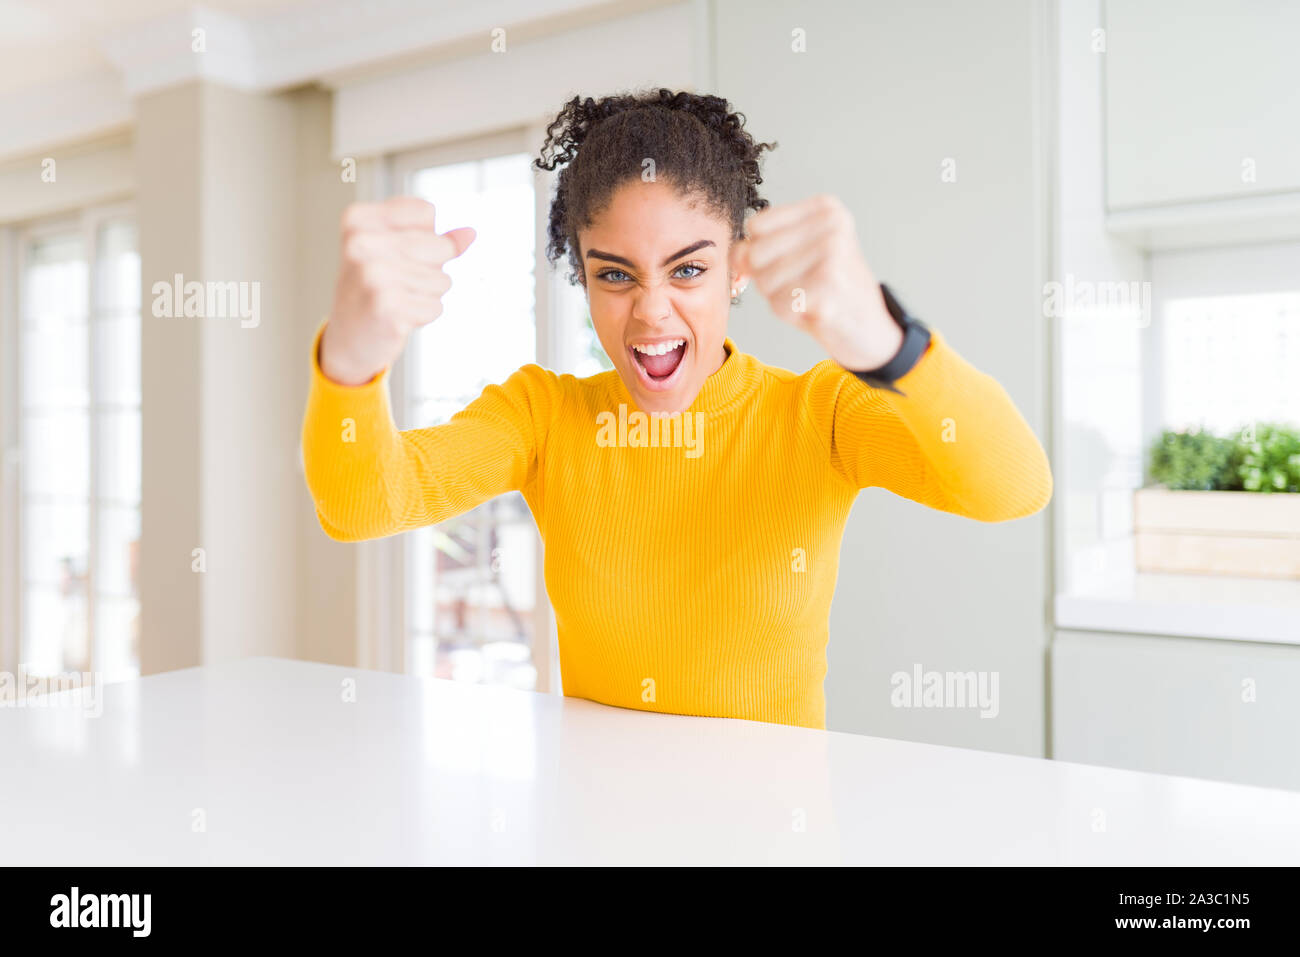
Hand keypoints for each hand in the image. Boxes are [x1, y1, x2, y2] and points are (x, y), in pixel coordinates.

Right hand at [319, 196, 476, 385]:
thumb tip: (470, 233)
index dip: (426, 236)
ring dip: (428, 295)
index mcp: (358, 219)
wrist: (347, 339)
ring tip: (398, 299)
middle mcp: (361, 243)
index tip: (400, 252)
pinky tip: (399, 317)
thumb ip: (434, 238)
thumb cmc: (371, 289)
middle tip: (399, 282)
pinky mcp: (386, 307)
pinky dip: (424, 315)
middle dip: (432, 269)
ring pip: (442, 280)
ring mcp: (372, 275)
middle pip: (440, 246)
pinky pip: (436, 306)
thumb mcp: (393, 251)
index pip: (426, 212)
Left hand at [729, 193, 902, 370]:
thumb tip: (738, 254)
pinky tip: (815, 310)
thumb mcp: (795, 258)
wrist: (869, 330)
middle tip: (801, 286)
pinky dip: (790, 315)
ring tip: (810, 298)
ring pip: (765, 281)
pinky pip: (779, 305)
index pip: (756, 226)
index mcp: (825, 208)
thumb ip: (760, 248)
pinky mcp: (829, 286)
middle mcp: (831, 224)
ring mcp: (833, 253)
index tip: (790, 265)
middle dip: (768, 279)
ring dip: (780, 299)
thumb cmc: (829, 291)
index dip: (759, 253)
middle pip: (757, 253)